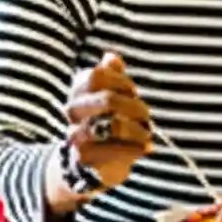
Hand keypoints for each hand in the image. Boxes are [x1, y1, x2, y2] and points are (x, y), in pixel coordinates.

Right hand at [48, 53, 153, 210]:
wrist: (89, 165)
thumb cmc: (105, 124)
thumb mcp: (111, 96)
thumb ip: (112, 76)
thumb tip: (110, 56)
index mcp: (79, 92)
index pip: (96, 75)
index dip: (120, 81)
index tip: (132, 91)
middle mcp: (74, 112)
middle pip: (107, 99)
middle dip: (134, 106)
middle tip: (145, 114)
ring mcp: (78, 135)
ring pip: (113, 125)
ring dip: (138, 129)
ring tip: (147, 133)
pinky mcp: (86, 158)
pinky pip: (114, 150)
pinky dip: (135, 149)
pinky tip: (146, 148)